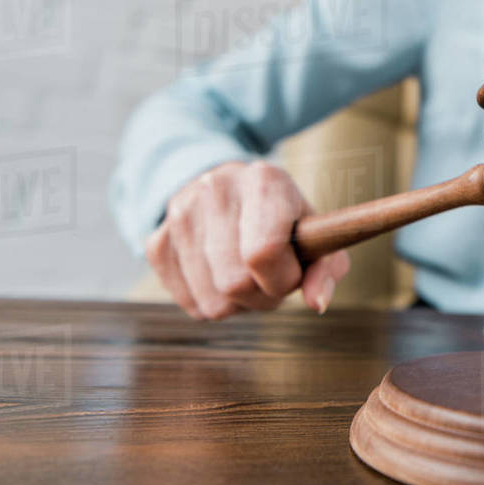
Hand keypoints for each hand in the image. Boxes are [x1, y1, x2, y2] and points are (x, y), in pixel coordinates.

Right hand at [144, 161, 348, 319]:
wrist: (234, 191)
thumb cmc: (285, 220)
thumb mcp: (317, 235)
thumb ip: (326, 268)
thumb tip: (317, 302)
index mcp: (264, 180)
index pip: (263, 253)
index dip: (282, 279)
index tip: (292, 273)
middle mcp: (215, 189)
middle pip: (234, 283)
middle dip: (262, 296)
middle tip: (271, 279)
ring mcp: (179, 214)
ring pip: (211, 301)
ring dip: (238, 304)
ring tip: (248, 275)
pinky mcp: (156, 241)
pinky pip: (188, 303)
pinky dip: (211, 302)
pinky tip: (222, 275)